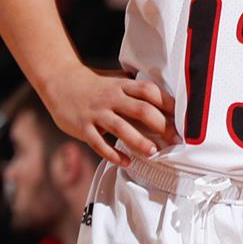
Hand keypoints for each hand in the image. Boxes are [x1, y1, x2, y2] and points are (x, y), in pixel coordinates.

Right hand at [42, 67, 177, 166]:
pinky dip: (113, 154)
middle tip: (175, 139)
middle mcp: (111, 98)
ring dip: (139, 141)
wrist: (60, 82)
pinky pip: (99, 143)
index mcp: (122, 86)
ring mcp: (97, 113)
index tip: (183, 116)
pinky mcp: (83, 127)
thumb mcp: (116, 81)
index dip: (168, 103)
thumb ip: (135, 91)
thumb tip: (164, 102)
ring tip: (153, 152)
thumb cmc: (94, 85)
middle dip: (160, 125)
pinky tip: (126, 162)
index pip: (149, 91)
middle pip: (140, 109)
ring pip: (121, 128)